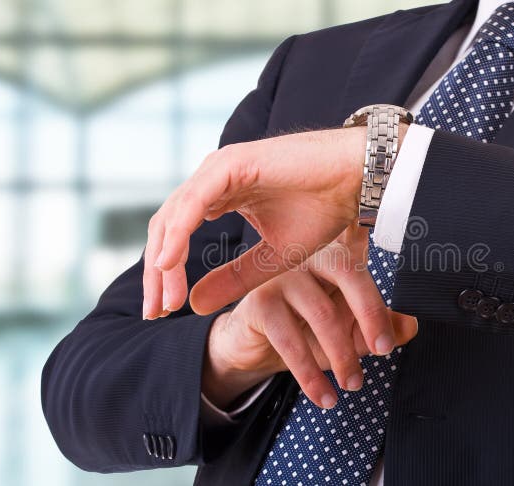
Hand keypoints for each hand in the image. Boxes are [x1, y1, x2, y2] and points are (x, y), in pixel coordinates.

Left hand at [142, 124, 407, 318]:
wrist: (357, 179)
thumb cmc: (324, 210)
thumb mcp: (273, 259)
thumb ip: (234, 278)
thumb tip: (192, 305)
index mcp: (220, 195)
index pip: (177, 236)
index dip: (166, 274)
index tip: (164, 310)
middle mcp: (213, 180)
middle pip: (166, 228)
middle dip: (158, 274)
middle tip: (156, 312)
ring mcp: (220, 169)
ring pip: (174, 216)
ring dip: (163, 260)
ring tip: (164, 298)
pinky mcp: (232, 164)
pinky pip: (194, 202)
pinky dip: (178, 233)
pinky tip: (169, 262)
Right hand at [201, 227, 417, 408]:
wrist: (256, 348)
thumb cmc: (307, 330)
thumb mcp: (349, 332)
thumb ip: (380, 327)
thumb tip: (410, 325)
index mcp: (336, 255)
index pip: (368, 268)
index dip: (381, 299)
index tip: (388, 341)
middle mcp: (309, 255)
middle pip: (348, 272)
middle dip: (370, 316)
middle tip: (381, 354)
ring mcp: (281, 275)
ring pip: (322, 312)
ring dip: (342, 355)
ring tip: (352, 384)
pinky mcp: (259, 302)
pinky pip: (290, 339)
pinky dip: (310, 374)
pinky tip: (323, 395)